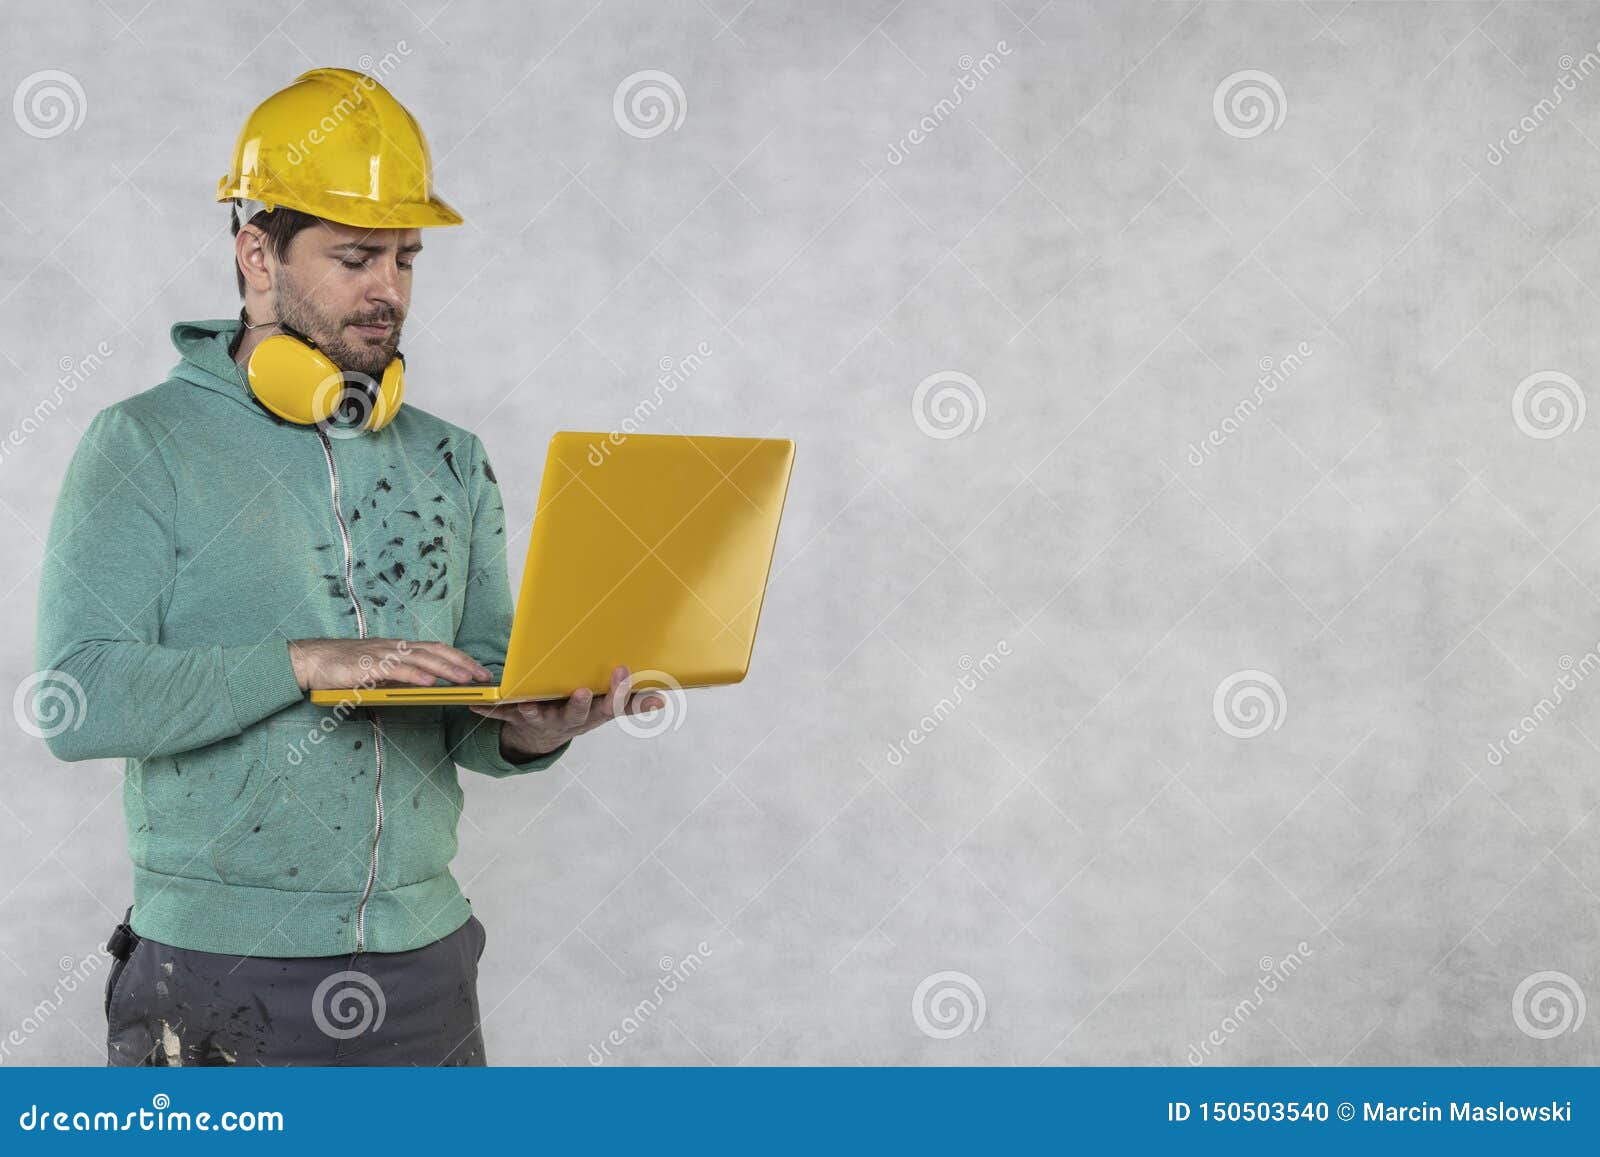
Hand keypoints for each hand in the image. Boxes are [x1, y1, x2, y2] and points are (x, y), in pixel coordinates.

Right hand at [287, 637, 492, 691]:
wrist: (310, 660)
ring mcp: (381, 654)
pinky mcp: (366, 665)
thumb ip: (402, 677)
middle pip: (436, 651)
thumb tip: (428, 685)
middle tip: (483, 676)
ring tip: (465, 679)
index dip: (461, 658)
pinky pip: (394, 669)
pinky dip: (414, 675)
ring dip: (445, 668)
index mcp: (399, 649)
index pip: (437, 649)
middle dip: (462, 663)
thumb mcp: (380, 673)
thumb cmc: (344, 668)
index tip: (480, 670)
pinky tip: (429, 682)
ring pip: (420, 658)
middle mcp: (394, 647)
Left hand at [469, 665, 668, 758]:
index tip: (620, 669)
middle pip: (575, 714)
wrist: (544, 736)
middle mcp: (567, 719)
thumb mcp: (607, 708)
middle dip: (577, 704)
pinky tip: (474, 705)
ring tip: (525, 703)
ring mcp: (541, 718)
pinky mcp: (516, 718)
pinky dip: (488, 710)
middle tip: (581, 691)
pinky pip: (501, 715)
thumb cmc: (580, 712)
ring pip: (537, 716)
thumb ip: (631, 702)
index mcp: (591, 713)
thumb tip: (661, 700)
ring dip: (531, 710)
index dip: (616, 690)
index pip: (609, 704)